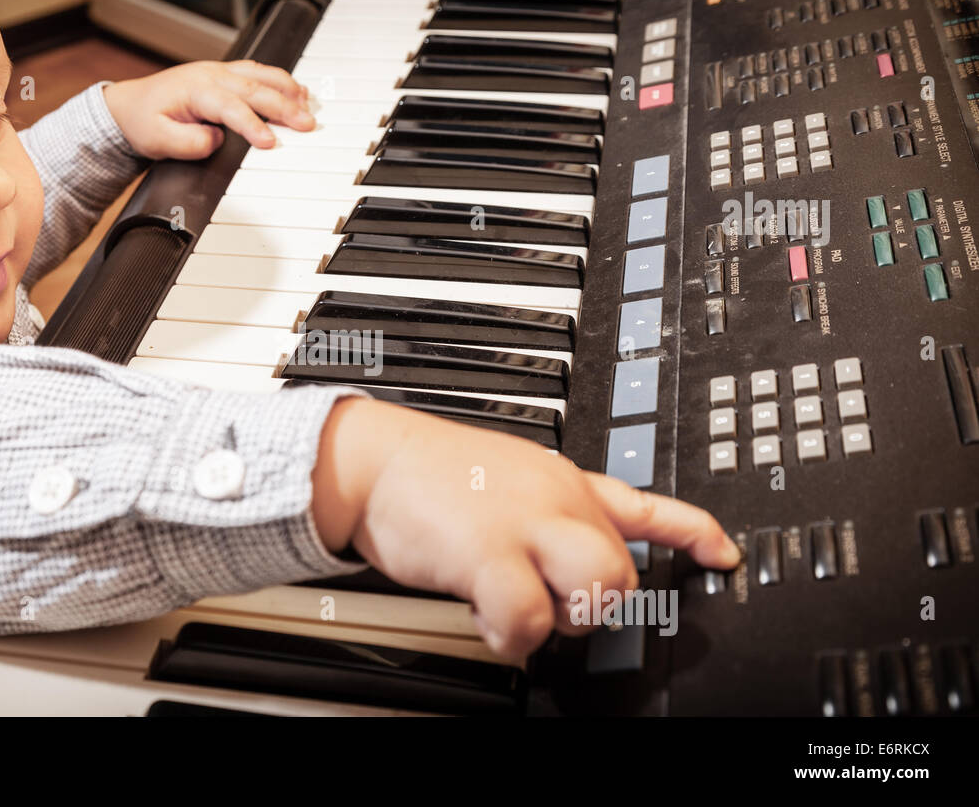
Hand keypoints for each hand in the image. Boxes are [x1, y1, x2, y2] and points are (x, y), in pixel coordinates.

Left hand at [101, 60, 314, 159]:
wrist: (130, 107)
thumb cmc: (143, 121)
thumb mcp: (157, 139)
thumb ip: (188, 143)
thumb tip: (216, 141)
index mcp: (196, 90)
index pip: (230, 107)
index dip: (252, 125)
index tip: (269, 142)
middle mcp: (211, 76)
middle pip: (254, 89)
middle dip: (283, 107)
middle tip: (306, 124)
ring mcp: (219, 73)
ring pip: (260, 75)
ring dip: (287, 90)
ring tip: (307, 106)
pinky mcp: (224, 76)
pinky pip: (258, 73)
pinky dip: (280, 82)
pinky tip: (297, 91)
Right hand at [313, 398, 740, 663]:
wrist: (374, 459)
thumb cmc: (431, 476)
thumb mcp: (509, 477)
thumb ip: (548, 509)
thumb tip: (566, 557)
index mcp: (565, 482)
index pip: (646, 505)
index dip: (693, 534)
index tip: (722, 554)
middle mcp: (557, 502)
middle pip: (624, 570)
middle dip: (593, 603)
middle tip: (545, 600)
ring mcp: (527, 526)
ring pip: (598, 590)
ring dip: (562, 617)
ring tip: (519, 609)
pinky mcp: (489, 552)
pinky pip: (527, 619)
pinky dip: (510, 636)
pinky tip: (486, 620)